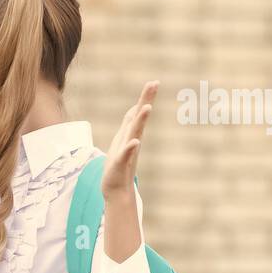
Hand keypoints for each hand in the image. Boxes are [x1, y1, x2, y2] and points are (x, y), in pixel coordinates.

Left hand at [103, 80, 156, 197]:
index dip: (145, 98)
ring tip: (146, 108)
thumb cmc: (118, 165)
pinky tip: (135, 141)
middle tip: (154, 84)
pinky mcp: (121, 164)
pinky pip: (126, 154)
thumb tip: (135, 108)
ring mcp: (128, 152)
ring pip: (134, 133)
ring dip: (140, 121)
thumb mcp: (122, 140)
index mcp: (130, 134)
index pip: (138, 112)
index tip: (154, 82)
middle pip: (139, 117)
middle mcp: (132, 140)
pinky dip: (130, 147)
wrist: (116, 190)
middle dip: (146, 100)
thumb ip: (129, 125)